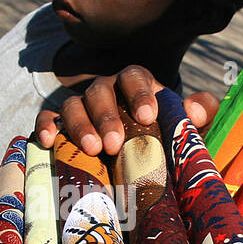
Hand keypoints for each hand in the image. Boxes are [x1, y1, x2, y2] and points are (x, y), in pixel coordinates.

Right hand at [34, 65, 218, 157]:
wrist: (135, 168)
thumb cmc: (162, 143)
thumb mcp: (183, 131)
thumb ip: (197, 116)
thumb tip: (196, 110)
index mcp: (135, 85)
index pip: (134, 76)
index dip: (139, 93)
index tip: (148, 116)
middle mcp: (105, 91)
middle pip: (100, 91)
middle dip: (107, 116)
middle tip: (115, 144)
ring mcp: (80, 107)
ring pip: (72, 104)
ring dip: (79, 124)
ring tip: (92, 150)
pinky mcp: (58, 125)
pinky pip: (46, 117)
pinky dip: (45, 125)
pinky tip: (48, 141)